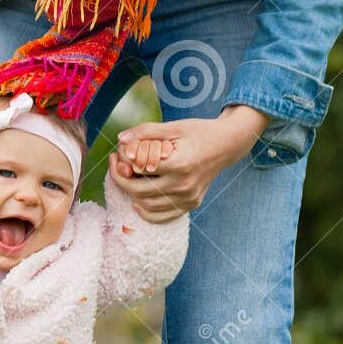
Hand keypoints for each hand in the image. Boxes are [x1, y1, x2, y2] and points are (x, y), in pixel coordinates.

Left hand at [108, 106, 272, 221]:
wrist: (226, 145)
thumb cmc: (199, 132)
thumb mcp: (174, 127)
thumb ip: (146, 132)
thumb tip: (120, 139)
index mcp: (180, 164)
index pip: (140, 170)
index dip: (123, 163)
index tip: (116, 155)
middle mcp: (185, 185)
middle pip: (140, 191)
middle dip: (121, 180)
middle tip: (116, 167)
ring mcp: (189, 197)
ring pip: (148, 206)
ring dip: (130, 195)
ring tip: (125, 179)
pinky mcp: (191, 204)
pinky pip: (163, 216)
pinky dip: (146, 213)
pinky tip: (137, 202)